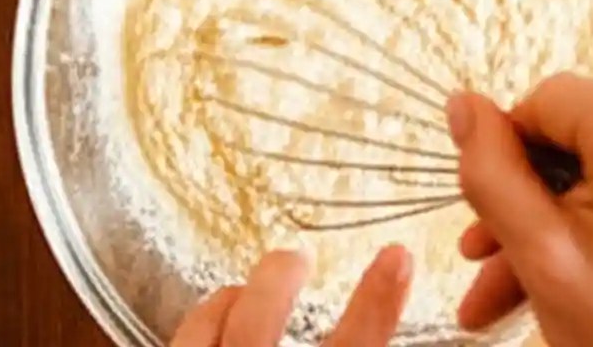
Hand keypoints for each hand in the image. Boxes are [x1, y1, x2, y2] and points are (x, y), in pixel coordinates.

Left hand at [171, 245, 411, 346]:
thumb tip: (361, 331)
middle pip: (258, 322)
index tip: (396, 255)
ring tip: (240, 293)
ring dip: (225, 305)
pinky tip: (205, 336)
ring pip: (203, 330)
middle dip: (277, 278)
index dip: (377, 301)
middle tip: (294, 258)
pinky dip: (195, 334)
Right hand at [447, 74, 592, 346]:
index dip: (508, 158)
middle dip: (533, 205)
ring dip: (569, 221)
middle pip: (582, 139)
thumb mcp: (544, 257)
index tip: (491, 220)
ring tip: (525, 289)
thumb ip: (491, 173)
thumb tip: (463, 106)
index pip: (546, 99)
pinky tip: (585, 276)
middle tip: (493, 267)